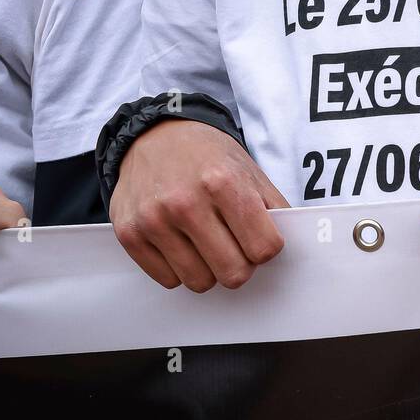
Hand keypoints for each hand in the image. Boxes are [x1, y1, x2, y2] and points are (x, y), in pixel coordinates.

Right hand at [109, 119, 287, 291]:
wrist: (154, 136)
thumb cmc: (207, 157)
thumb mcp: (249, 171)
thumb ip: (273, 209)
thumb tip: (289, 249)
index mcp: (223, 183)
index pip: (264, 248)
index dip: (266, 246)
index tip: (258, 236)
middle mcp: (185, 202)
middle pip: (233, 273)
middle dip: (241, 264)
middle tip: (234, 245)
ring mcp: (153, 220)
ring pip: (200, 282)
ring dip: (209, 269)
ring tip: (206, 242)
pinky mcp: (129, 234)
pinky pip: (169, 280)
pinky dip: (179, 269)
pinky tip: (180, 242)